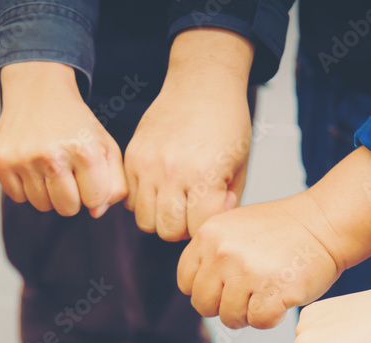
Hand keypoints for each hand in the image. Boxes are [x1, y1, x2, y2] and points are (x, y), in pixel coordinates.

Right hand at [0, 62, 126, 217]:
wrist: (38, 91)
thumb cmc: (75, 124)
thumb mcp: (106, 147)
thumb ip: (115, 184)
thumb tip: (96, 213)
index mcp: (85, 151)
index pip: (94, 201)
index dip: (93, 192)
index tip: (87, 176)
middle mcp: (53, 156)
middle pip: (67, 209)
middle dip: (71, 196)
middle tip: (68, 173)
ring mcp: (25, 159)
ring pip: (42, 206)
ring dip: (48, 193)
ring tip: (50, 168)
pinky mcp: (2, 161)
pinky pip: (18, 197)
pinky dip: (25, 188)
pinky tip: (31, 167)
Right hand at [124, 28, 253, 240]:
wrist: (202, 83)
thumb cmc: (226, 121)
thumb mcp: (240, 163)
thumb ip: (228, 200)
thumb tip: (213, 220)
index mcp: (205, 175)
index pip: (197, 227)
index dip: (207, 223)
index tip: (212, 208)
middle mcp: (173, 172)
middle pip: (167, 231)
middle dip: (182, 227)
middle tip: (192, 209)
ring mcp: (148, 165)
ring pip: (145, 220)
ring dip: (160, 216)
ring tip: (175, 199)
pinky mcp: (132, 157)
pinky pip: (130, 199)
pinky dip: (144, 200)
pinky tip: (160, 185)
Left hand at [177, 191, 341, 327]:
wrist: (325, 222)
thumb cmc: (283, 229)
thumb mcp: (233, 227)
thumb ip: (210, 252)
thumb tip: (194, 286)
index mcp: (208, 235)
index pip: (186, 282)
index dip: (207, 289)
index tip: (227, 285)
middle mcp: (222, 253)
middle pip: (203, 305)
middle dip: (224, 306)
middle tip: (249, 293)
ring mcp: (247, 273)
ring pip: (229, 318)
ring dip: (249, 313)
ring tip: (267, 291)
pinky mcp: (273, 291)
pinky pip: (258, 322)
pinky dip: (271, 317)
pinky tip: (281, 297)